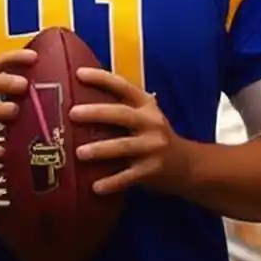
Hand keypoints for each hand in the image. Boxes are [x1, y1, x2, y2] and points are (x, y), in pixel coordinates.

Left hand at [69, 68, 191, 195]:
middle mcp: (151, 123)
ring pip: (124, 146)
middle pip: (122, 114)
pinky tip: (95, 187)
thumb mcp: (145, 116)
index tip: (79, 73)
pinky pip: (128, 177)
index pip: (123, 87)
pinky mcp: (152, 171)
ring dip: (101, 149)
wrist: (188, 165)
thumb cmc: (154, 137)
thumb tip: (79, 100)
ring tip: (80, 153)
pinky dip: (112, 182)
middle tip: (72, 113)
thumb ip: (122, 107)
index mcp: (146, 105)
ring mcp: (152, 148)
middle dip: (96, 113)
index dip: (102, 78)